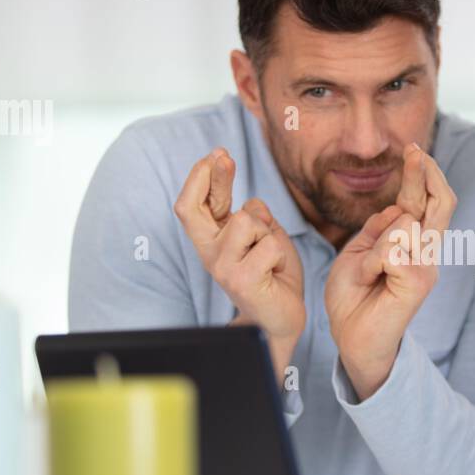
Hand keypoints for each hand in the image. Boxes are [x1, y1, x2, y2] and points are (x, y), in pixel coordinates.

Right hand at [173, 147, 304, 379]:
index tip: (216, 155)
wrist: (280, 319)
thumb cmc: (272, 276)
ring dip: (267, 232)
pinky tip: (275, 272)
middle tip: (223, 155)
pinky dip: (280, 254)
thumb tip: (251, 201)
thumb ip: (255, 218)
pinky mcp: (241, 280)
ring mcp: (222, 267)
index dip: (200, 177)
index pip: (194, 205)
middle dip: (213, 175)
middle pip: (197, 207)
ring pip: (247, 220)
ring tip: (270, 257)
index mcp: (213, 240)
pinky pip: (269, 244)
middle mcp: (210, 253)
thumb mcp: (265, 238)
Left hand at [325, 143, 456, 399]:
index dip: (422, 175)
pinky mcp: (419, 282)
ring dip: (373, 245)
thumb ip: (379, 230)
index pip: (425, 202)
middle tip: (415, 151)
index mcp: (412, 244)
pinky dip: (371, 262)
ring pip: (404, 225)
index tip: (413, 150)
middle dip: (427, 174)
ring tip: (366, 272)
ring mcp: (425, 267)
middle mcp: (425, 253)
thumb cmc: (354, 297)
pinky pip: (391, 251)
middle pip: (440, 203)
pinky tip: (370, 281)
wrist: (352, 337)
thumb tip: (398, 207)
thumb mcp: (358, 252)